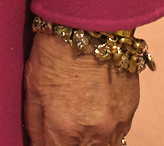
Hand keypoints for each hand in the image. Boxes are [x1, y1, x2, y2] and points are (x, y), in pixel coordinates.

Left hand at [23, 31, 138, 144]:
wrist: (91, 28)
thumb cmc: (55, 53)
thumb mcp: (32, 86)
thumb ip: (35, 122)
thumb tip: (36, 142)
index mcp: (63, 127)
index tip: (45, 140)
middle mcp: (93, 133)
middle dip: (67, 144)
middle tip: (60, 131)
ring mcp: (115, 126)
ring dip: (88, 143)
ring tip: (77, 127)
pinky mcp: (131, 114)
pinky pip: (119, 136)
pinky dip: (106, 135)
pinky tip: (94, 120)